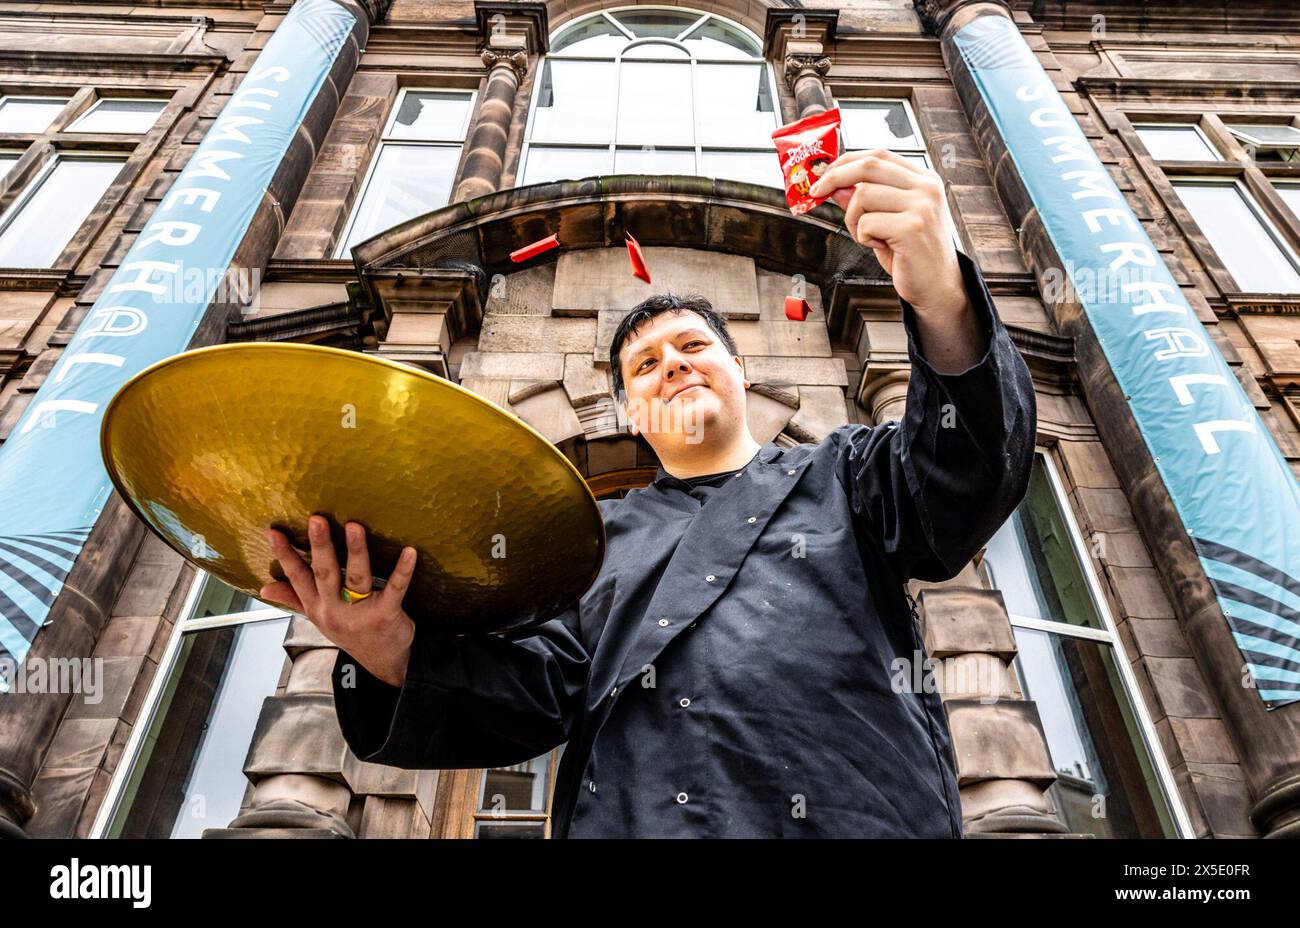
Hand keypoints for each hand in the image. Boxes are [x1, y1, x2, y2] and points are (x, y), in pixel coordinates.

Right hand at [260, 515, 416, 687]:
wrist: (384, 662)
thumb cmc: (352, 633)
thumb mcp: (318, 619)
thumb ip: (294, 600)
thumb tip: (265, 588)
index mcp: (317, 607)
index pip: (297, 578)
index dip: (285, 556)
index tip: (274, 533)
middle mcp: (335, 610)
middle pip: (325, 574)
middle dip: (320, 546)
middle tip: (317, 520)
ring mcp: (360, 613)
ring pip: (356, 578)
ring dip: (355, 551)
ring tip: (354, 526)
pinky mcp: (386, 614)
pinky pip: (395, 589)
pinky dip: (403, 570)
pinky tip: (409, 552)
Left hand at [808, 148, 966, 317]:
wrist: (937, 287)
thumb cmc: (912, 254)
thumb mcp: (886, 221)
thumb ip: (865, 201)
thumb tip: (836, 185)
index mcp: (923, 179)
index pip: (878, 155)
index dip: (846, 162)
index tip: (824, 175)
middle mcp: (926, 187)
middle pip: (869, 166)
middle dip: (835, 177)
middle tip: (817, 192)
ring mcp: (921, 205)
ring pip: (863, 196)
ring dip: (853, 220)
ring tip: (868, 236)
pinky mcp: (912, 227)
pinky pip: (866, 222)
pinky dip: (862, 236)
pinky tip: (878, 246)